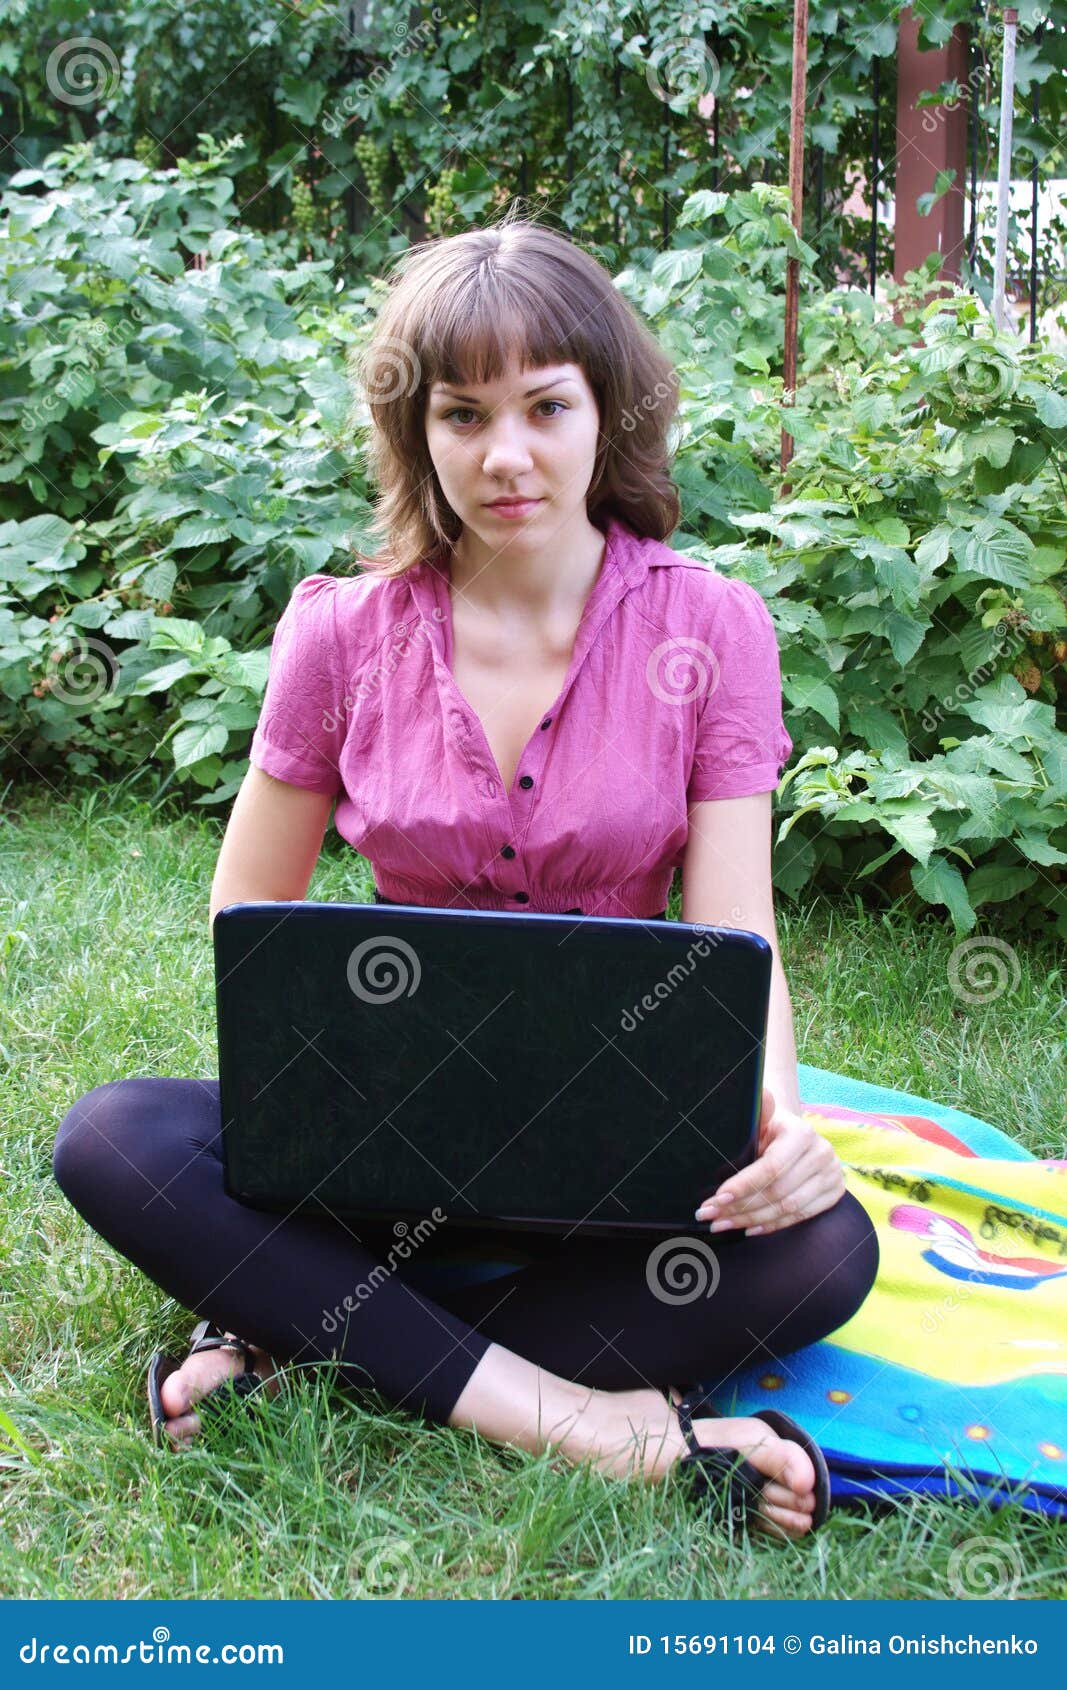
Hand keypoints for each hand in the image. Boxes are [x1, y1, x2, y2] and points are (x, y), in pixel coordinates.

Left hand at [694, 1086, 845, 1235]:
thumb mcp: (760, 1118)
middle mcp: (822, 1153)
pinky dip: (772, 1225)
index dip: (742, 1186)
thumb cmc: (769, 1128)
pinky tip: (749, 1228)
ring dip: (750, 1220)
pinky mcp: (835, 1192)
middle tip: (710, 1216)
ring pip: (787, 1209)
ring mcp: (832, 1174)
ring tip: (723, 1224)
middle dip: (739, 1207)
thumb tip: (762, 1094)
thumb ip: (760, 1110)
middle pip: (777, 1192)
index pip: (770, 1168)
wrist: (794, 1135)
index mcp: (802, 1133)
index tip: (716, 1199)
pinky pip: (801, 1217)